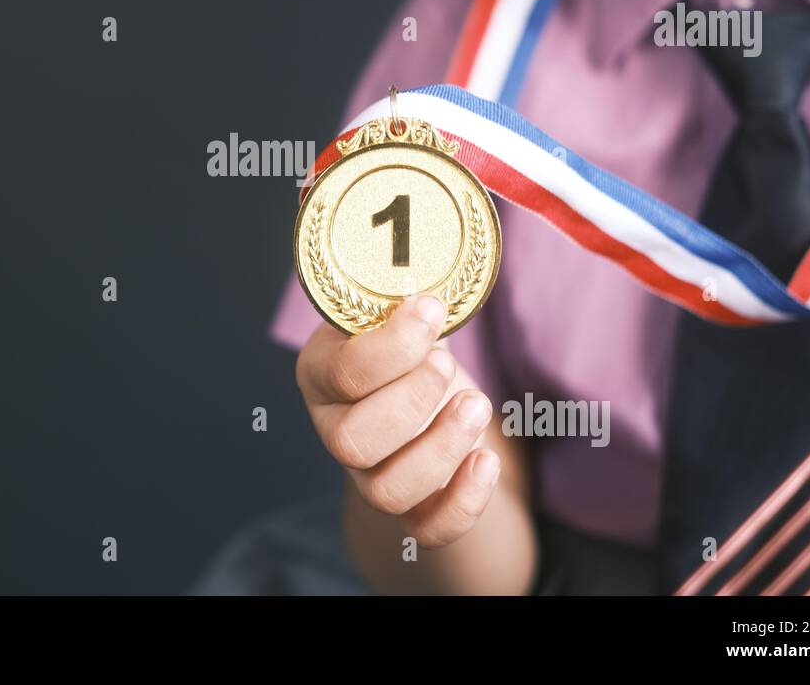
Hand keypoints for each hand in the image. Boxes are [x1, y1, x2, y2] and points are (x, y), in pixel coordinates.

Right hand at [296, 294, 501, 547]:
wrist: (431, 408)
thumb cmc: (413, 352)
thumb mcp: (400, 320)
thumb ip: (405, 305)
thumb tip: (428, 279)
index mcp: (322, 375)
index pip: (340, 374)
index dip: (389, 347)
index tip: (431, 310)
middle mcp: (336, 431)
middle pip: (352, 442)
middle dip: (410, 401)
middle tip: (447, 365)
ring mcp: (370, 478)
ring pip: (387, 490)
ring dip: (440, 447)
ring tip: (477, 406)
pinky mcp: (413, 513)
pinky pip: (428, 529)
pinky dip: (462, 500)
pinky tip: (487, 461)